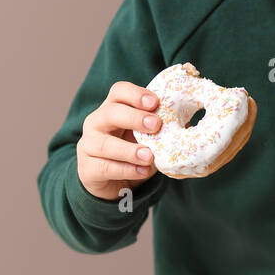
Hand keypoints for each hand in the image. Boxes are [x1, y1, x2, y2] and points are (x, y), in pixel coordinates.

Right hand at [76, 80, 161, 199]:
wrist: (111, 183)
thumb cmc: (131, 153)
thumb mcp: (145, 137)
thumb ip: (159, 129)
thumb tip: (188, 122)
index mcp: (112, 109)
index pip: (118, 92)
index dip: (136, 94)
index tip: (155, 102)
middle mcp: (96, 123)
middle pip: (110, 112)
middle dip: (134, 117)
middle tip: (156, 125)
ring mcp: (88, 145)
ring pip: (105, 144)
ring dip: (130, 150)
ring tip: (150, 156)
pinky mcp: (87, 169)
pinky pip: (105, 167)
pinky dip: (126, 170)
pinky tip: (143, 172)